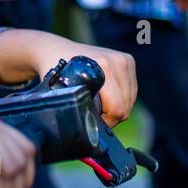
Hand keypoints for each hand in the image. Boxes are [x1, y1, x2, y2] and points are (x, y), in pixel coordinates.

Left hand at [0, 30, 137, 129]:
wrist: (55, 51)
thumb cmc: (56, 74)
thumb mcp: (64, 94)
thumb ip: (75, 111)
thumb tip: (85, 137)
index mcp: (104, 67)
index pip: (118, 108)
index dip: (107, 121)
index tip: (95, 121)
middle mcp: (116, 61)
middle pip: (127, 105)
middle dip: (112, 115)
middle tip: (96, 114)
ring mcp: (124, 59)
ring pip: (132, 98)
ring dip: (118, 106)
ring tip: (100, 105)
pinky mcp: (128, 60)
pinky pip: (132, 89)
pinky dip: (122, 97)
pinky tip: (108, 96)